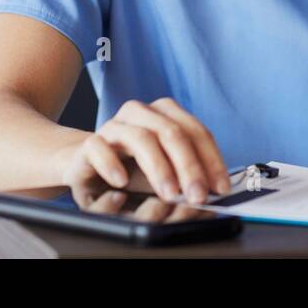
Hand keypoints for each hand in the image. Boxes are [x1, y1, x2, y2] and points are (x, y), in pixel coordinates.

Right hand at [58, 97, 231, 206]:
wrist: (87, 166)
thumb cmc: (132, 168)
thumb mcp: (166, 170)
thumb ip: (187, 174)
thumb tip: (213, 190)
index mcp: (165, 113)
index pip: (196, 131)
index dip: (211, 159)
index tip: (220, 187)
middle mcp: (141, 112)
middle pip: (172, 132)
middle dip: (189, 166)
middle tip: (197, 195)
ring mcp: (114, 125)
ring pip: (141, 138)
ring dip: (159, 168)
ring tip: (169, 194)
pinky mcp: (90, 143)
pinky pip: (99, 148)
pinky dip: (112, 165)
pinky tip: (121, 183)